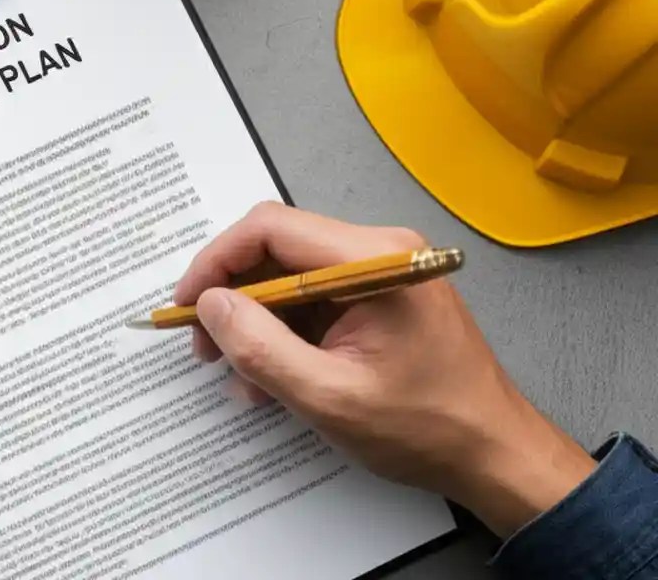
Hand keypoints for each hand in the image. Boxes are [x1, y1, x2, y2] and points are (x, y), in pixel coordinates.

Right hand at [175, 202, 595, 537]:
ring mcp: (380, 272)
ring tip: (239, 375)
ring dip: (254, 322)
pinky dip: (283, 333)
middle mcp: (379, 250)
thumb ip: (262, 347)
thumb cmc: (427, 428)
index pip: (271, 228)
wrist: (496, 454)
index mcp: (374, 258)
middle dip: (231, 297)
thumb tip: (210, 304)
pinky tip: (271, 377)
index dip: (216, 261)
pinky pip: (313, 301)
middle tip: (206, 348)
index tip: (186, 305)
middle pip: (276, 249)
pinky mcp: (379, 298)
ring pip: (289, 278)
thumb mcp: (330, 396)